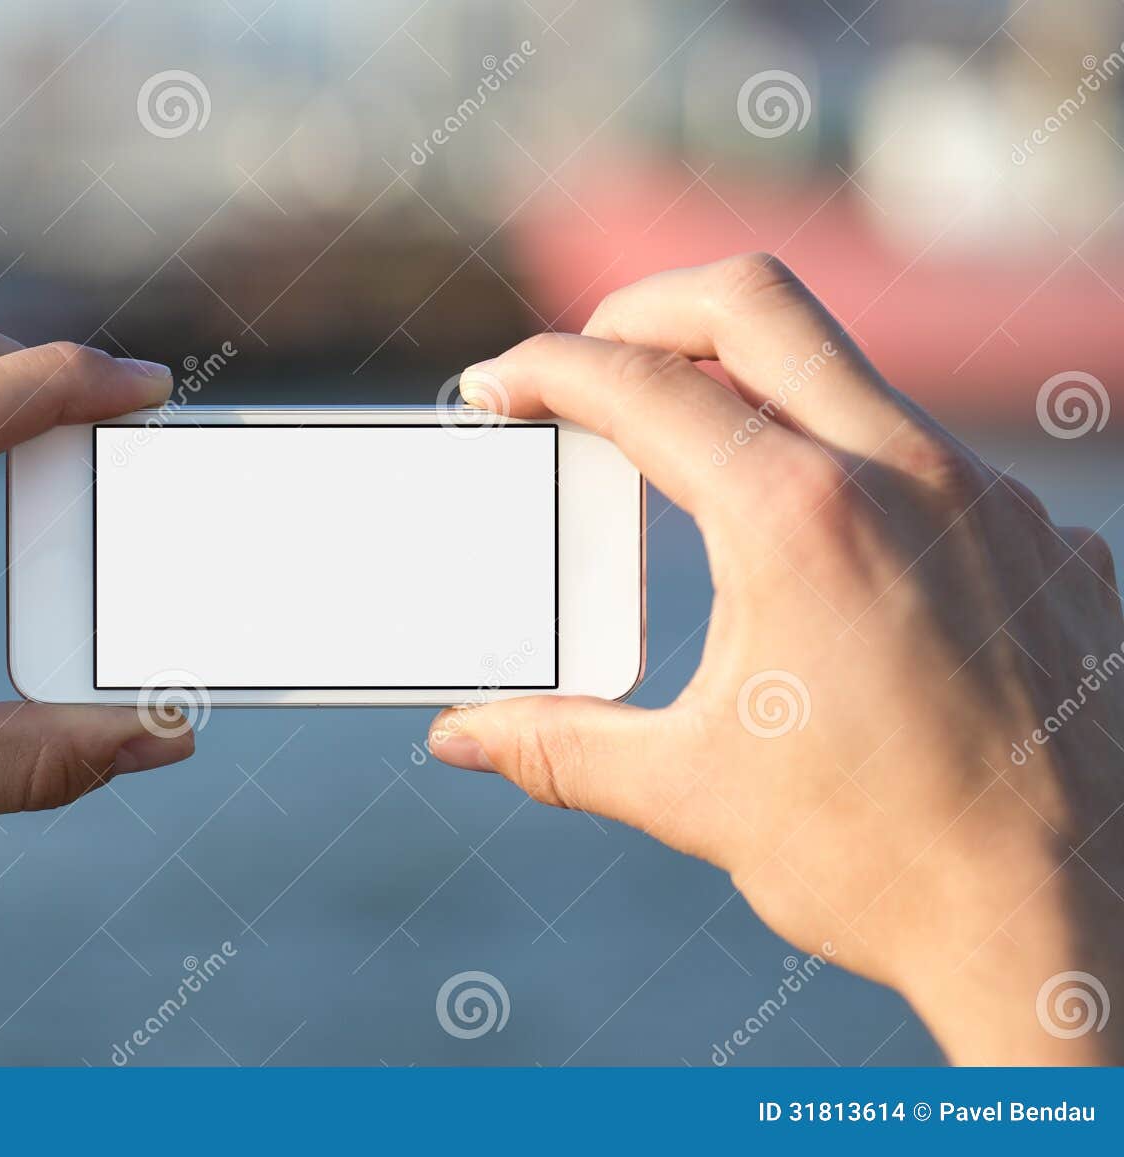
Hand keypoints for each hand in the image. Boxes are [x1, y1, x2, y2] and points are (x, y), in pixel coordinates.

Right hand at [429, 254, 1123, 1063]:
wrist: (1072, 927)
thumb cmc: (886, 863)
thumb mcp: (695, 794)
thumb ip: (560, 747)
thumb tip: (462, 739)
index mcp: (798, 523)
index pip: (639, 386)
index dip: (544, 372)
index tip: (496, 389)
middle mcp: (903, 476)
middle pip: (749, 301)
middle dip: (642, 309)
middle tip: (584, 363)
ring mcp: (985, 497)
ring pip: (844, 368)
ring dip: (745, 382)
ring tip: (682, 456)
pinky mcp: (1036, 538)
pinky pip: (920, 450)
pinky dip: (838, 457)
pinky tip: (813, 550)